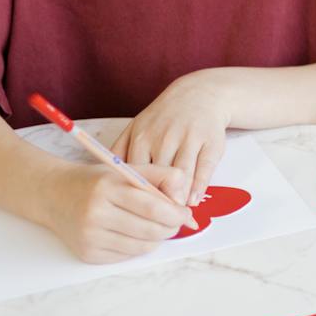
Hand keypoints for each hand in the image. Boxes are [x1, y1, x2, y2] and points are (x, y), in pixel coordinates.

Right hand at [38, 160, 194, 263]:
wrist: (54, 195)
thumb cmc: (96, 181)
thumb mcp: (126, 169)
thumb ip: (161, 175)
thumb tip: (184, 198)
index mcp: (108, 188)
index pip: (153, 207)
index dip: (176, 213)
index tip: (186, 214)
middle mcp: (96, 214)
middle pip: (150, 230)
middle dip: (170, 228)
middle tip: (175, 222)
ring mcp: (90, 237)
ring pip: (141, 247)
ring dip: (157, 239)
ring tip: (157, 227)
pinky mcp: (87, 254)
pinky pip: (126, 256)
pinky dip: (138, 246)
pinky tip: (134, 234)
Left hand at [112, 68, 237, 206]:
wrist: (199, 95)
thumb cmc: (164, 118)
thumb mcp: (137, 127)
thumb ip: (121, 151)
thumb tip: (104, 178)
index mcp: (143, 136)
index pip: (136, 172)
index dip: (137, 194)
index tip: (135, 212)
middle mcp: (165, 136)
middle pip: (160, 175)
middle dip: (159, 199)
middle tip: (158, 220)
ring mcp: (190, 137)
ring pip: (183, 173)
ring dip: (180, 196)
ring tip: (176, 214)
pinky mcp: (211, 140)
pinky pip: (205, 168)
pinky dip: (200, 186)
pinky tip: (194, 199)